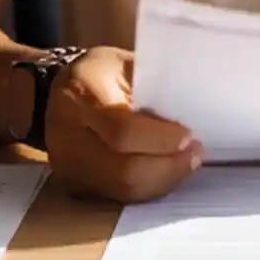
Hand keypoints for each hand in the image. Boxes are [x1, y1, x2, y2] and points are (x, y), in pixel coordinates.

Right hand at [44, 47, 201, 202]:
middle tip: (196, 153)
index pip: (121, 130)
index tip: (189, 136)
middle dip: (168, 166)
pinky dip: (149, 187)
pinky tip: (167, 173)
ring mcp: (68, 165)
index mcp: (81, 92)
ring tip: (187, 163)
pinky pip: (118, 196)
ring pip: (123, 188)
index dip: (160, 139)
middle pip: (123, 169)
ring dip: (163, 180)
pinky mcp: (75, 185)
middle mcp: (67, 134)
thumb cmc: (103, 73)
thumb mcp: (127, 63)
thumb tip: (191, 118)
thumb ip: (154, 89)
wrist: (63, 92)